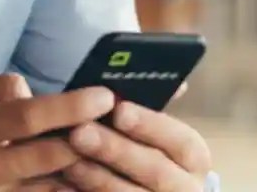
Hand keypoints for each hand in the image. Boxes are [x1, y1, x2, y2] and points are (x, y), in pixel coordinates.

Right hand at [0, 73, 115, 191]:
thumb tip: (39, 96)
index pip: (27, 117)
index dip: (71, 107)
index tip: (105, 96)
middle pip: (45, 158)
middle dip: (88, 140)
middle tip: (120, 125)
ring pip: (50, 189)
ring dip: (85, 170)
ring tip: (113, 150)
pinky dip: (67, 191)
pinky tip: (89, 179)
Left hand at [63, 101, 211, 190]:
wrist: (146, 190)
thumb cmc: (144, 150)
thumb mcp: (152, 131)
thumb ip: (147, 107)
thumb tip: (164, 76)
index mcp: (193, 157)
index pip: (182, 140)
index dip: (151, 124)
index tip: (119, 109)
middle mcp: (185, 187)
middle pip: (155, 171)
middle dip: (115, 150)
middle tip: (79, 132)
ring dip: (97, 178)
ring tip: (67, 160)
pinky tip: (63, 187)